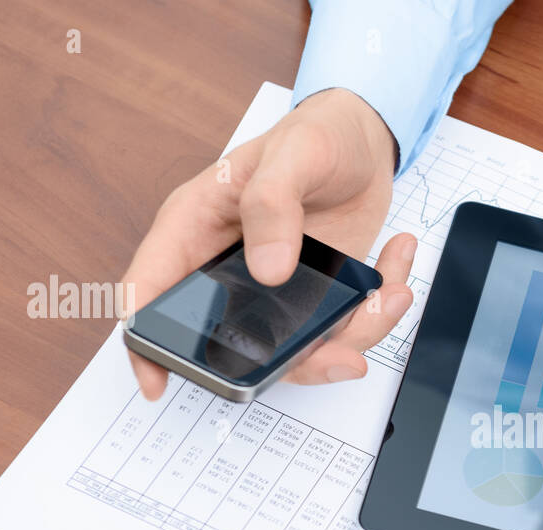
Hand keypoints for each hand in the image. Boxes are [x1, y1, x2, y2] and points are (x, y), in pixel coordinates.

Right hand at [120, 88, 415, 399]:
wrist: (366, 138)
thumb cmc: (315, 133)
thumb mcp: (291, 152)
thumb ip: (272, 203)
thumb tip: (267, 270)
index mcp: (197, 228)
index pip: (150, 291)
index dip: (145, 344)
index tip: (157, 383)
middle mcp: (230, 270)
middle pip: (235, 344)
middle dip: (292, 362)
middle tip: (342, 356)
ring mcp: (276, 292)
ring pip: (298, 349)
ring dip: (354, 336)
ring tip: (392, 296)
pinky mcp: (318, 299)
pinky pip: (343, 329)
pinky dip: (380, 310)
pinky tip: (398, 264)